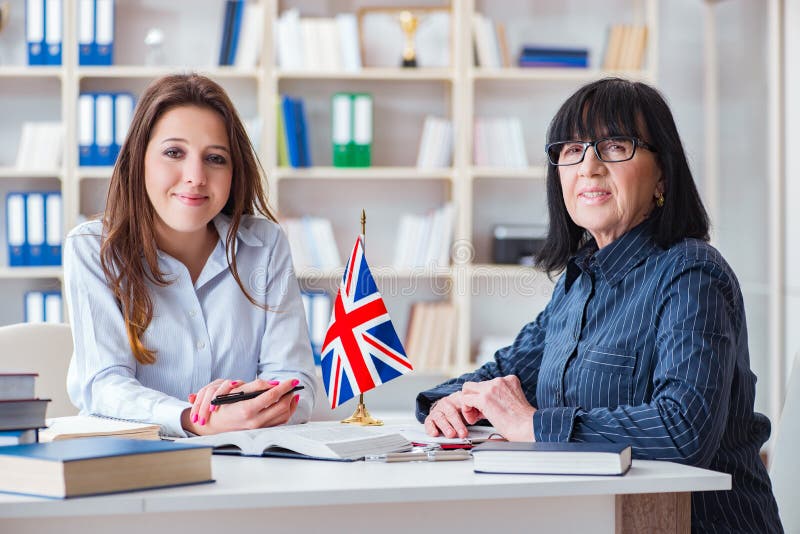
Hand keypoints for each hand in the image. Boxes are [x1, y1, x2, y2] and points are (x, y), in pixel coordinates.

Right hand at [182, 378, 300, 434]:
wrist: (215, 425)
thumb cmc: (224, 405)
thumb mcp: (236, 392)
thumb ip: (256, 386)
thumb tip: (275, 384)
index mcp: (247, 410)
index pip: (272, 396)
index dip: (285, 386)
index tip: (293, 380)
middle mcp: (254, 422)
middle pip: (282, 407)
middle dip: (290, 394)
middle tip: (293, 385)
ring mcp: (259, 429)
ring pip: (284, 415)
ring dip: (290, 403)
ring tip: (292, 393)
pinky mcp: (262, 431)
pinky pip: (280, 422)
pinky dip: (287, 411)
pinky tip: (288, 403)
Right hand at [423, 390, 484, 438]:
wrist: (446, 407)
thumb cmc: (460, 408)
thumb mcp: (470, 408)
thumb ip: (478, 410)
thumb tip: (493, 416)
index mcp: (458, 398)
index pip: (462, 402)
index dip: (467, 411)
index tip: (473, 421)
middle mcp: (447, 403)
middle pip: (451, 412)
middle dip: (457, 423)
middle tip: (463, 433)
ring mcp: (438, 410)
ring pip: (440, 417)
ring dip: (446, 426)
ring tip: (451, 434)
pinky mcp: (431, 418)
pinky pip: (429, 422)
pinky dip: (431, 428)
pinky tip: (435, 433)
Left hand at [461, 376, 535, 440]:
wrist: (530, 428)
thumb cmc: (524, 422)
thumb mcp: (514, 401)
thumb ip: (501, 396)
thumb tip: (486, 403)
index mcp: (509, 380)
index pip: (487, 384)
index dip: (485, 397)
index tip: (488, 410)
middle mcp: (500, 381)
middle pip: (476, 385)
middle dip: (475, 400)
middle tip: (479, 414)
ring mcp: (492, 388)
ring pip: (467, 389)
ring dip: (469, 404)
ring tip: (475, 417)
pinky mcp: (484, 398)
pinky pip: (465, 399)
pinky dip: (466, 410)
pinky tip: (473, 420)